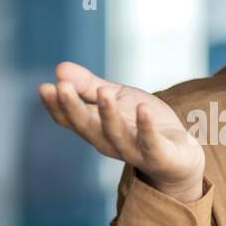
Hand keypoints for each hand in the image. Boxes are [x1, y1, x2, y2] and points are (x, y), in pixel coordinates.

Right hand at [38, 62, 205, 201]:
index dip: (56, 105)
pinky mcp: (159, 156)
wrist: (180, 155)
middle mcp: (109, 142)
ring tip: (103, 91)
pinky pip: (151, 143)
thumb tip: (59, 68)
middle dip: (73, 107)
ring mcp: (134, 151)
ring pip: (116, 135)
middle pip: (87, 126)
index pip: (70, 119)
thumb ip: (89, 86)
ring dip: (108, 114)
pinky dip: (146, 128)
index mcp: (95, 129)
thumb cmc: (141, 125)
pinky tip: (143, 110)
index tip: (45, 87)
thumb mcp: (116, 98)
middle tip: (61, 87)